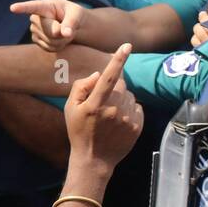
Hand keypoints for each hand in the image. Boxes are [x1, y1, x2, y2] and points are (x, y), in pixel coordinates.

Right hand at [10, 0, 85, 52]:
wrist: (69, 26)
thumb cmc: (73, 15)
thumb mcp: (76, 14)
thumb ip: (71, 22)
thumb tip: (65, 34)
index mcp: (44, 6)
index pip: (32, 7)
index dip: (22, 8)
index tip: (13, 8)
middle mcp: (35, 17)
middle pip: (50, 31)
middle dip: (63, 32)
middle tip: (69, 28)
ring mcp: (34, 29)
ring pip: (51, 41)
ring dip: (62, 40)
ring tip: (64, 32)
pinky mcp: (36, 40)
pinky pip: (50, 48)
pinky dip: (59, 46)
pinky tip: (59, 39)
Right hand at [63, 43, 142, 174]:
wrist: (94, 160)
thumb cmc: (79, 132)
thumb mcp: (70, 109)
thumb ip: (80, 88)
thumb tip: (97, 75)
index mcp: (95, 105)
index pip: (109, 77)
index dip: (118, 60)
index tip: (127, 46)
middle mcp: (114, 110)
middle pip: (121, 85)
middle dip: (114, 88)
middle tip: (102, 103)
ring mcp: (128, 119)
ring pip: (130, 96)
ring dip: (122, 100)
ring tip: (110, 115)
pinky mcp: (137, 126)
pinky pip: (137, 107)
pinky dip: (130, 110)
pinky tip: (119, 121)